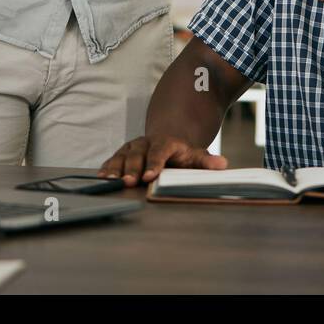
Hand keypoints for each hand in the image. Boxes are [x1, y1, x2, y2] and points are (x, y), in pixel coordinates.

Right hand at [98, 134, 227, 185]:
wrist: (168, 141)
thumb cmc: (182, 154)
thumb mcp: (196, 156)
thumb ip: (206, 162)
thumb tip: (223, 164)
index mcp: (166, 143)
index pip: (160, 151)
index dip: (155, 163)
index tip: (150, 176)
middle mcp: (146, 142)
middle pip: (138, 154)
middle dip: (132, 168)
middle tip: (129, 182)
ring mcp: (132, 147)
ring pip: (122, 156)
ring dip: (115, 169)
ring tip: (109, 181)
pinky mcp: (122, 154)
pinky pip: (112, 160)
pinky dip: (106, 168)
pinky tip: (100, 178)